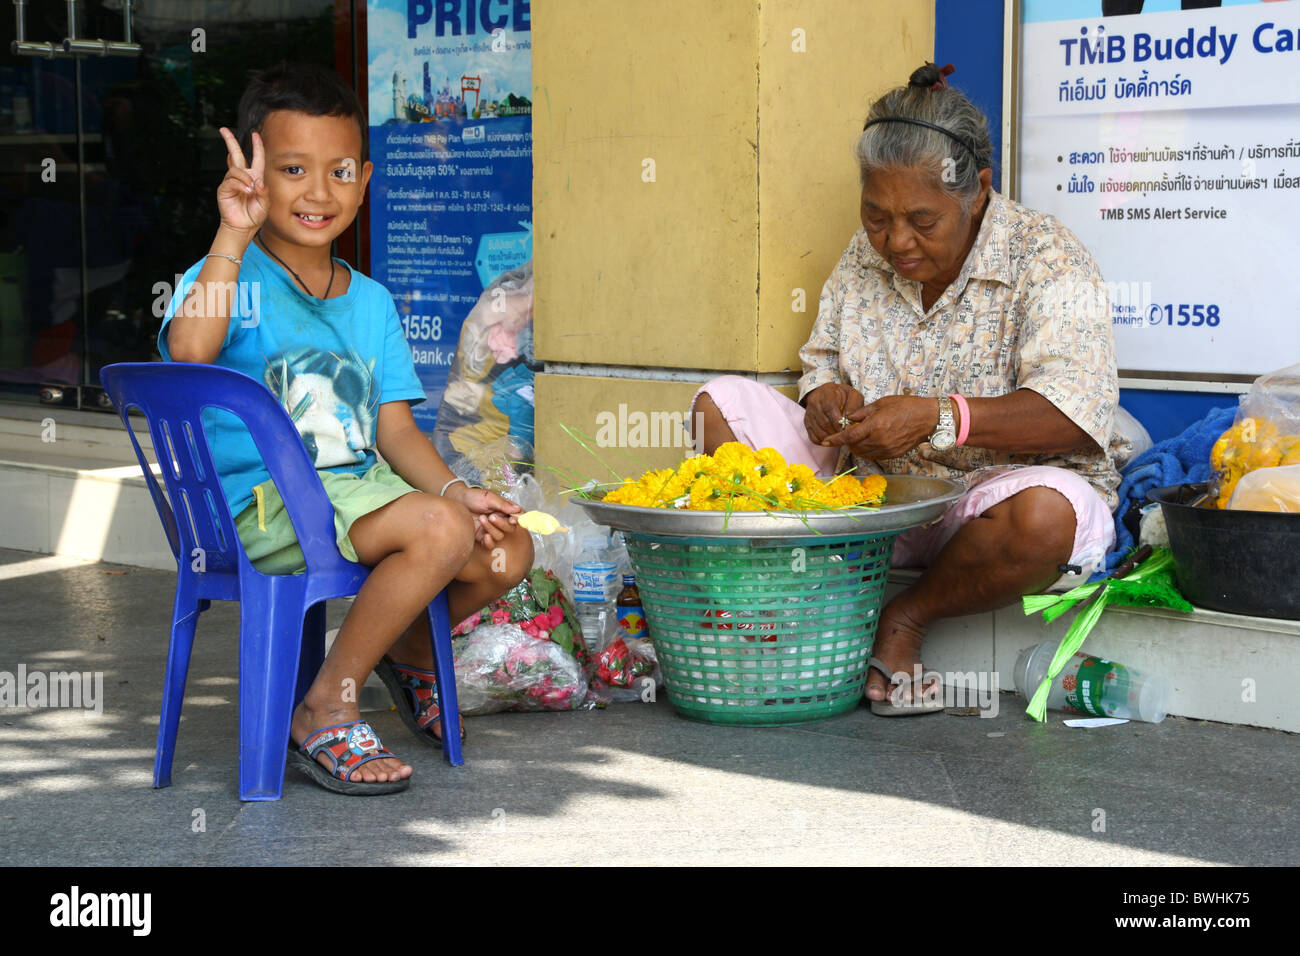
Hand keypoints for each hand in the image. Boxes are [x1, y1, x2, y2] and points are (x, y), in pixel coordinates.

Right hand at [217, 127, 266, 234]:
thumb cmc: (255, 215)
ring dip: (244, 179)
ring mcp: (232, 182)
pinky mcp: (224, 189)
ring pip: (236, 171)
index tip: (255, 134)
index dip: (256, 146)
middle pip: (236, 154)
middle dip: (230, 141)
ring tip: (250, 191)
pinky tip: (245, 192)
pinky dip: (239, 185)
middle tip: (223, 130)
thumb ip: (264, 192)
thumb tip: (258, 182)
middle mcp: (242, 177)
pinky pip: (231, 181)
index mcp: (255, 178)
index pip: (256, 158)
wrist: (243, 227)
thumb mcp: (265, 204)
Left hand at [449, 484, 521, 549]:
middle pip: (510, 528)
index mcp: (504, 509)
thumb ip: (503, 504)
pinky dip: (489, 542)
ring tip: (481, 519)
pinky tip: (485, 536)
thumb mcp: (488, 497)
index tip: (513, 520)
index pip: (517, 516)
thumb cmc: (472, 497)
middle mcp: (500, 519)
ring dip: (492, 529)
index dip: (518, 519)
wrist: (456, 502)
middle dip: (502, 524)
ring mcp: (491, 528)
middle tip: (492, 516)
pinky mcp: (482, 536)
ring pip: (500, 535)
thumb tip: (517, 509)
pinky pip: (490, 543)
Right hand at [804, 382, 865, 444]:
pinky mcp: (806, 422)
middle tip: (845, 435)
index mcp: (827, 392)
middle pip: (824, 422)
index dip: (838, 421)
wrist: (827, 394)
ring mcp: (809, 413)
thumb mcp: (853, 395)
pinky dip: (823, 441)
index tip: (846, 427)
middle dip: (836, 431)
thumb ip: (854, 406)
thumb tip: (849, 419)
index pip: (829, 408)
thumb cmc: (843, 396)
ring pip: (818, 431)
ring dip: (830, 438)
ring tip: (839, 437)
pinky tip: (831, 439)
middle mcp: (814, 401)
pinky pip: (813, 437)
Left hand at [820, 395, 937, 459]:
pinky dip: (867, 450)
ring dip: (856, 446)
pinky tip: (870, 440)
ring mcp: (886, 450)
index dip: (835, 440)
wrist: (927, 419)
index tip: (825, 441)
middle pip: (854, 446)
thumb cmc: (906, 407)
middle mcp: (879, 441)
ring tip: (860, 436)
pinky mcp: (892, 455)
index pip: (849, 437)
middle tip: (847, 432)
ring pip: (862, 453)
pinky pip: (873, 455)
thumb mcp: (881, 404)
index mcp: (875, 426)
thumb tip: (848, 419)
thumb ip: (862, 413)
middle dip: (846, 441)